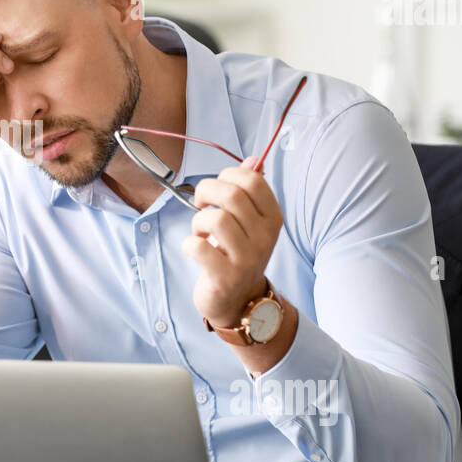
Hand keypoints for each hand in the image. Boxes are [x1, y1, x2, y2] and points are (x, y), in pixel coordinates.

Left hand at [180, 156, 283, 327]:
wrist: (240, 301)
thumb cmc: (238, 253)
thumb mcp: (250, 221)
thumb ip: (251, 190)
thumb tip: (254, 160)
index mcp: (272, 218)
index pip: (253, 180)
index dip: (227, 175)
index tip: (217, 187)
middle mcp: (265, 238)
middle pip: (232, 195)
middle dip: (206, 192)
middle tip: (200, 204)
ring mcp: (247, 259)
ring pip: (215, 219)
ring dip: (198, 221)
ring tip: (200, 232)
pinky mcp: (225, 278)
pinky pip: (198, 248)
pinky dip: (189, 244)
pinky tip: (196, 249)